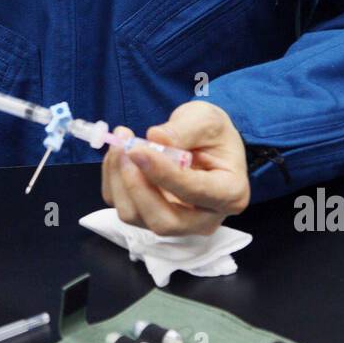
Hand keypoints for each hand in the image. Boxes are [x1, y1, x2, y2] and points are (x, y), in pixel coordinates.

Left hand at [101, 101, 248, 236]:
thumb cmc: (213, 134)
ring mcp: (176, 224)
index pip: (195, 192)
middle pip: (164, 222)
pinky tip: (120, 154)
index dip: (163, 173)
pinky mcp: (150, 217)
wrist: (206, 145)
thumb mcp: (206, 118)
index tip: (137, 149)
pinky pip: (123, 207)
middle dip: (137, 186)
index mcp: (230, 193)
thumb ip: (184, 129)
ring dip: (120, 179)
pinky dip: (114, 179)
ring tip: (121, 142)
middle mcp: (204, 219)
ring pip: (136, 217)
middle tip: (125, 148)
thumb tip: (155, 138)